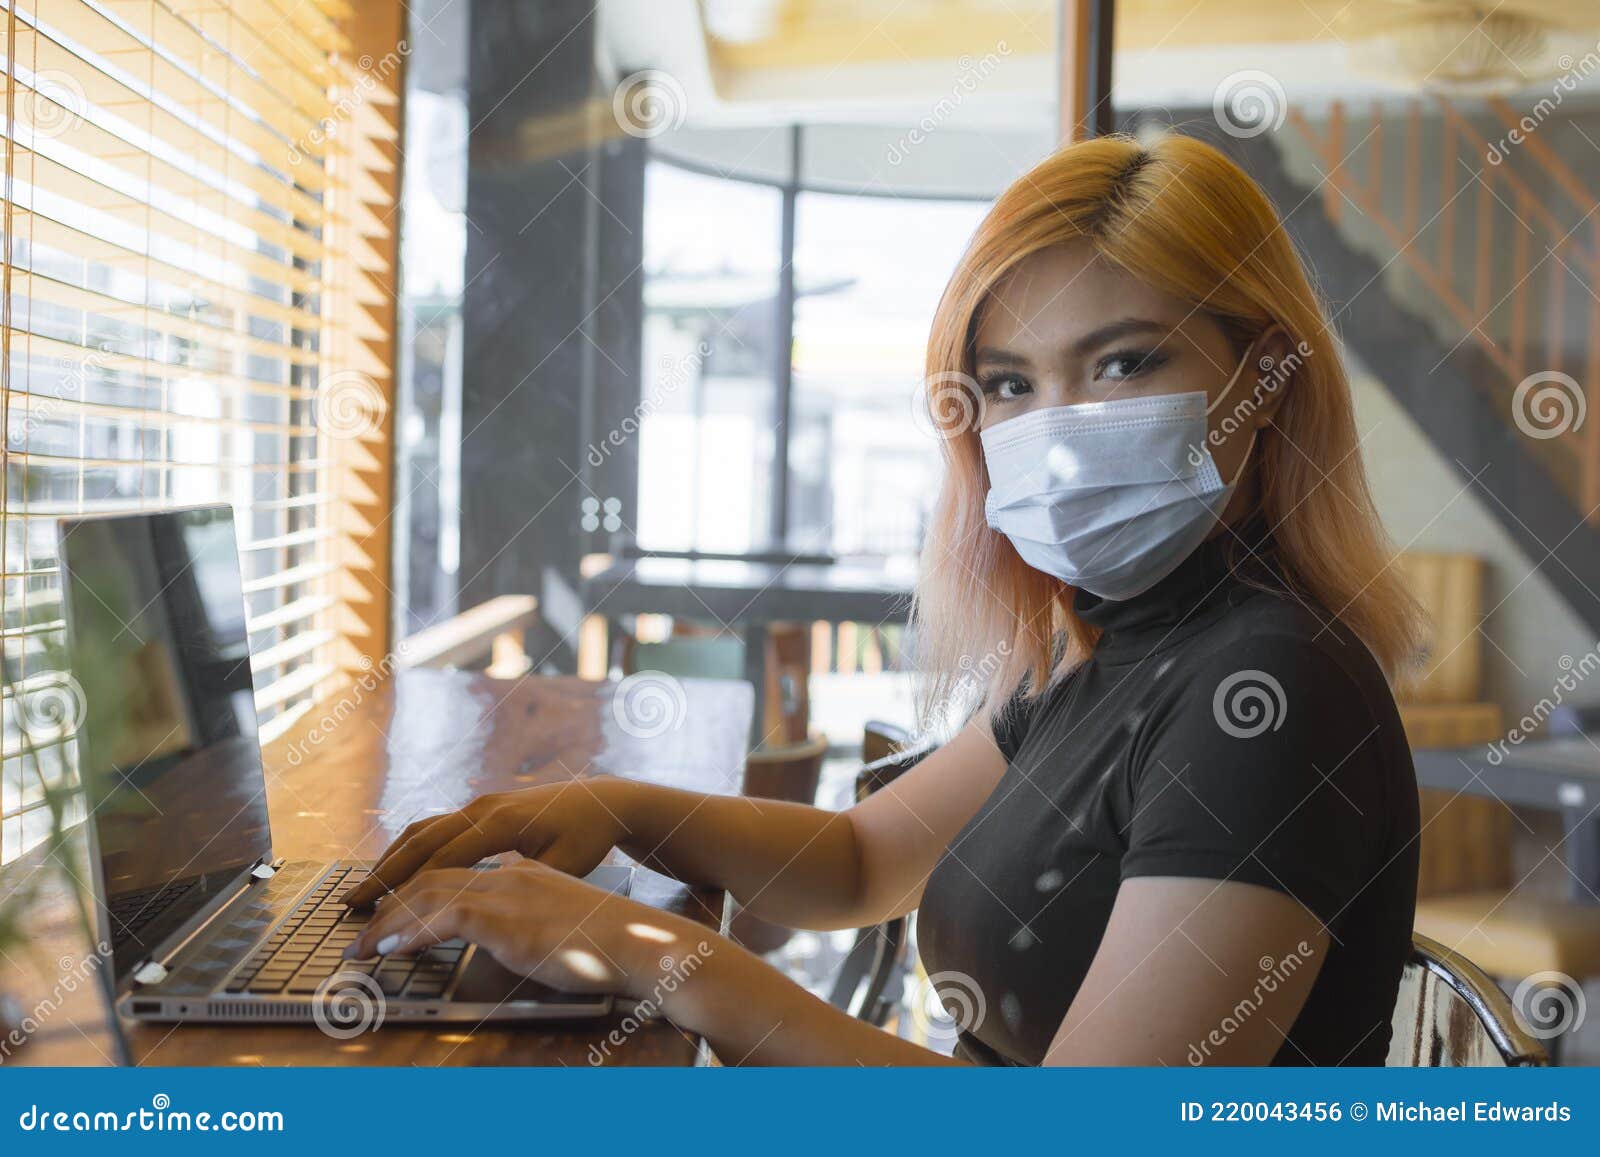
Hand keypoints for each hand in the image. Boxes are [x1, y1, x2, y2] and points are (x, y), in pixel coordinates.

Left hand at [342, 860, 699, 996]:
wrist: (640, 941)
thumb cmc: (610, 942)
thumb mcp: (564, 924)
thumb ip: (534, 923)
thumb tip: (518, 940)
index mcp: (522, 874)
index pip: (456, 871)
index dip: (415, 890)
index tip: (389, 913)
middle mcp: (509, 874)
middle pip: (432, 876)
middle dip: (388, 901)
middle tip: (358, 928)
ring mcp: (507, 892)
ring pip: (428, 893)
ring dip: (388, 922)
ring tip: (361, 947)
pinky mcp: (506, 917)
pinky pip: (443, 918)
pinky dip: (410, 932)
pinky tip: (390, 949)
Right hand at [344, 777, 633, 906]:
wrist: (600, 801)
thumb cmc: (587, 837)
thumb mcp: (568, 865)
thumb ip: (531, 882)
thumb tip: (498, 908)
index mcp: (503, 822)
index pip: (446, 858)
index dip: (413, 888)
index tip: (386, 916)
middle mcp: (483, 808)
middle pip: (421, 842)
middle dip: (385, 875)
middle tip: (352, 906)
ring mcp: (478, 805)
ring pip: (421, 831)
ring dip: (389, 861)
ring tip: (361, 892)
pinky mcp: (478, 809)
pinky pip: (432, 828)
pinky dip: (407, 850)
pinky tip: (392, 873)